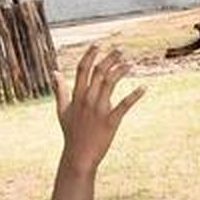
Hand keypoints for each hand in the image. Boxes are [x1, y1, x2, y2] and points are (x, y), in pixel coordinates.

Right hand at [53, 46, 145, 172]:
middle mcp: (87, 100)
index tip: (98, 45)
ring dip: (121, 71)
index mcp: (76, 96)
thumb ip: (59, 90)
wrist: (79, 155)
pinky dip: (134, 96)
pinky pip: (124, 106)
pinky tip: (144, 88)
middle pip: (98, 73)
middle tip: (120, 49)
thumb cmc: (71, 132)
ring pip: (110, 84)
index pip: (82, 70)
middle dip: (109, 59)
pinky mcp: (110, 121)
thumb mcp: (62, 109)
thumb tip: (55, 72)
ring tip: (130, 64)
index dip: (90, 55)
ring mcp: (99, 110)